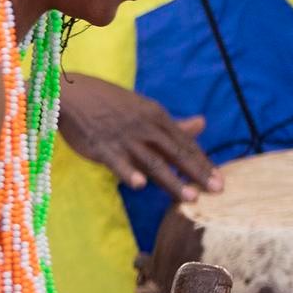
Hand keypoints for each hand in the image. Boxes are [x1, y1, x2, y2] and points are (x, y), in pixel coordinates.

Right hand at [58, 75, 216, 201]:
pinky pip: (118, 162)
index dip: (203, 162)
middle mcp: (145, 128)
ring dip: (172, 180)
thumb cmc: (110, 103)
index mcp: (157, 117)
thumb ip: (173, 124)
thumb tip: (202, 124)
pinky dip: (129, 173)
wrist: (73, 94)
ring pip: (153, 162)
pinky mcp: (102, 148)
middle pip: (175, 153)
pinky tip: (140, 185)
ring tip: (190, 198)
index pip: (185, 143)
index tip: (220, 181)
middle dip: (197, 173)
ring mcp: (124, 139)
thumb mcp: (145, 109)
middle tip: (217, 190)